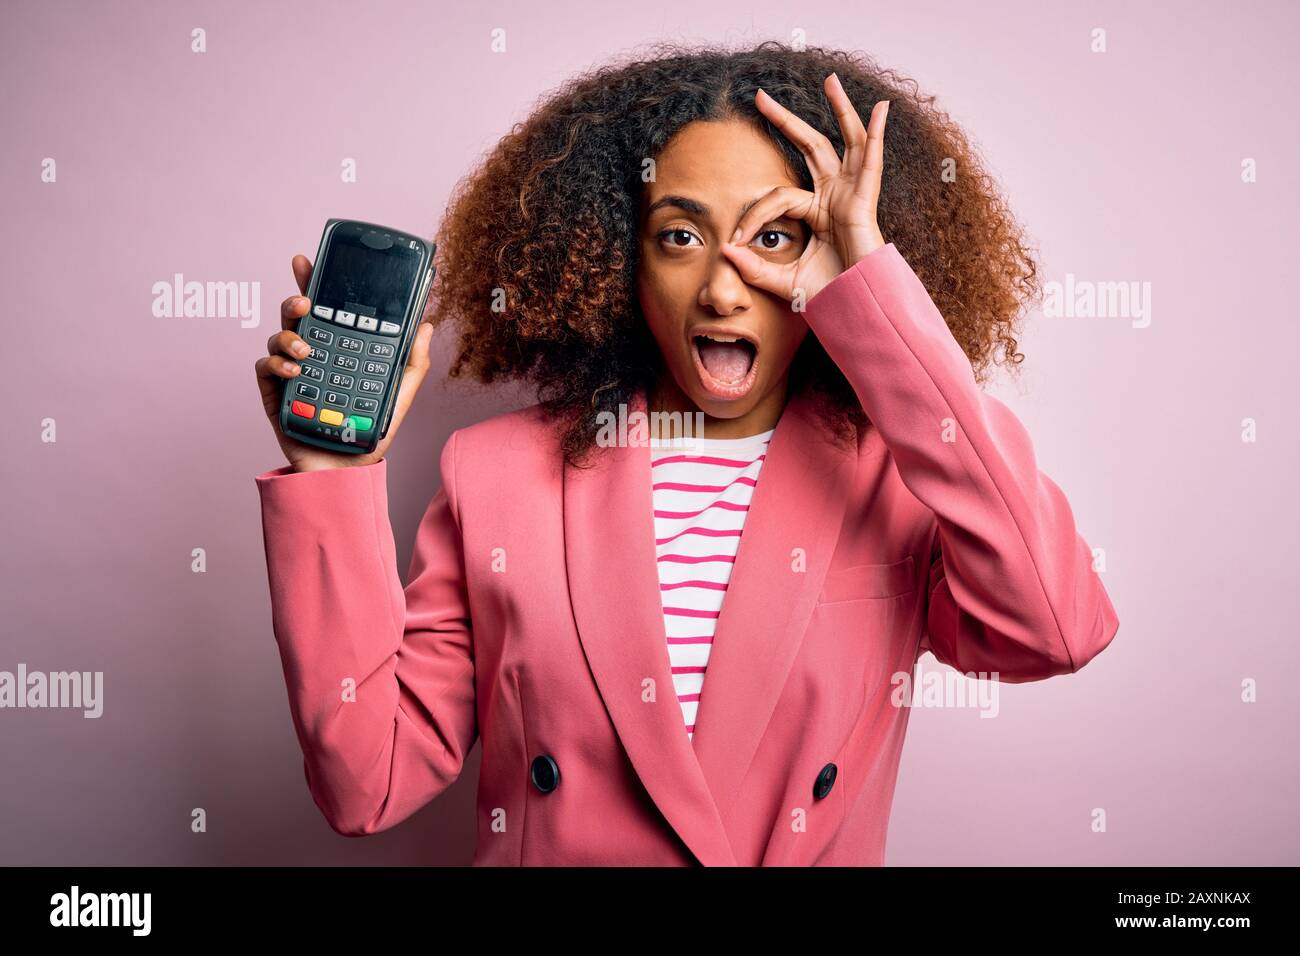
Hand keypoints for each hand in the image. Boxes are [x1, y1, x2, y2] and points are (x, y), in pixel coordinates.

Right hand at [255, 254, 435, 472]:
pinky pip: (264, 368)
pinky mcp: (275, 395)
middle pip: (296, 316)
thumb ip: (413, 362)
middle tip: (307, 302)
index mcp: (338, 349)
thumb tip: (425, 325)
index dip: (315, 283)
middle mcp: (312, 355)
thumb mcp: (399, 395)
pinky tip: (294, 372)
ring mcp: (291, 373)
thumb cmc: (369, 432)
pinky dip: (276, 365)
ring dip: (289, 337)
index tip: (309, 261)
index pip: (326, 310)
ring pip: (278, 337)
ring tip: (307, 351)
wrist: (348, 472)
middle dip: (296, 300)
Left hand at [720, 73, 888, 303]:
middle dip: (786, 121)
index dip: (753, 216)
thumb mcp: (783, 281)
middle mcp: (835, 196)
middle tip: (760, 97)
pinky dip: (876, 133)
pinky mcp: (865, 200)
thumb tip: (724, 250)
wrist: (855, 309)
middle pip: (810, 147)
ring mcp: (852, 195)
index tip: (735, 240)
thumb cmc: (829, 296)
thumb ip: (754, 268)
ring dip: (839, 109)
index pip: (777, 198)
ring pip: (844, 142)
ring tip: (830, 79)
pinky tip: (881, 108)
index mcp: (817, 212)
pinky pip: (872, 160)